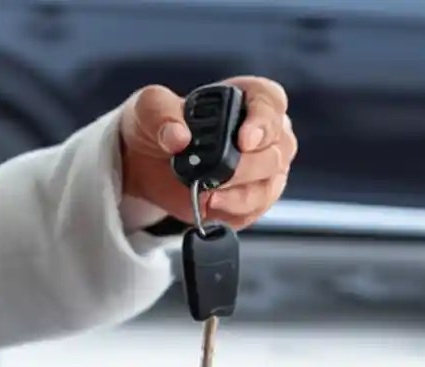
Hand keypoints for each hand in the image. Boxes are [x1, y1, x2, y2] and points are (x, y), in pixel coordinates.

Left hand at [120, 77, 296, 229]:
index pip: (271, 103)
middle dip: (246, 168)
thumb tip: (178, 136)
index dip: (263, 123)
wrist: (148, 163)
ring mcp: (264, 169)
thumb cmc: (159, 124)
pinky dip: (232, 211)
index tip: (244, 140)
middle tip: (219, 175)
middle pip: (276, 152)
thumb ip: (160, 113)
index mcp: (249, 98)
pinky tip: (211, 205)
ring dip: (240, 195)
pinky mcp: (254, 198)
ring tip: (210, 195)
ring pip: (269, 186)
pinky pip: (255, 210)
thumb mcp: (149, 107)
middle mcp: (266, 133)